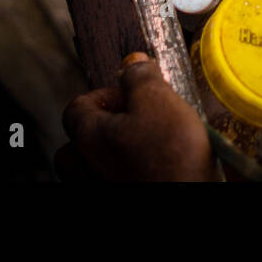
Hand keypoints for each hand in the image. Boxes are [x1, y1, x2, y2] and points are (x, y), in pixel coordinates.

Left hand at [61, 53, 215, 181]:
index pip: (77, 105)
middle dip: (101, 129)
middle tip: (132, 123)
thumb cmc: (170, 157)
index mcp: (88, 135)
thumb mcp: (159, 100)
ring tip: (139, 149)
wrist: (185, 195)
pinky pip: (109, 182)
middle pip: (76, 142)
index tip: (132, 93)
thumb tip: (133, 63)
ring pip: (89, 168)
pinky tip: (146, 170)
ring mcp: (97, 187)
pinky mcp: (119, 198)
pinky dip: (122, 175)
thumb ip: (141, 78)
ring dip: (109, 155)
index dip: (106, 93)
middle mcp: (85, 167)